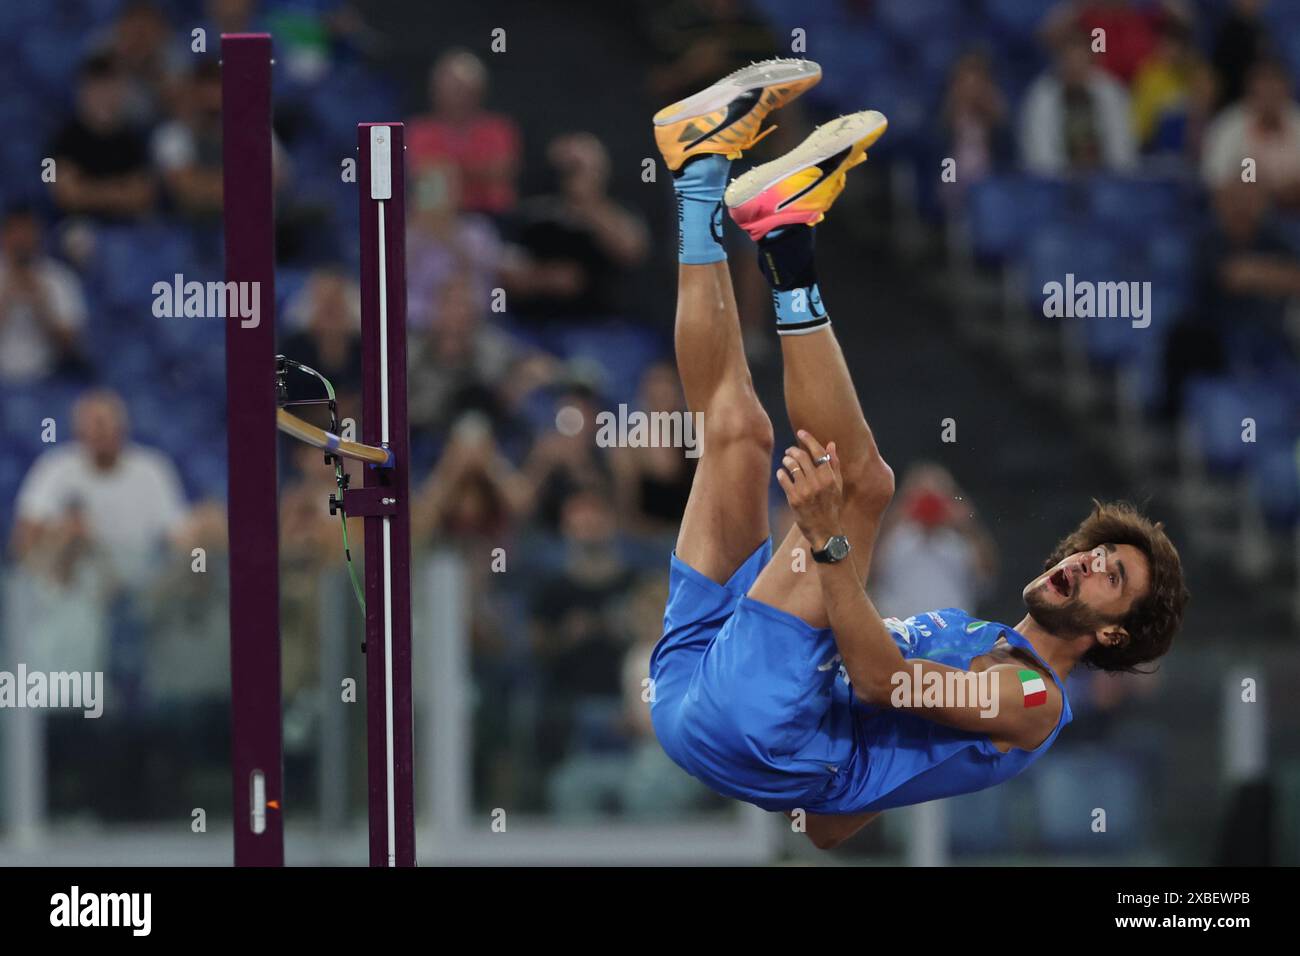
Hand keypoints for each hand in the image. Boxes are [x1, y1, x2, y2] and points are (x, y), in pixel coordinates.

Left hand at [775, 430, 842, 547]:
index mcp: (830, 477)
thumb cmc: (832, 506)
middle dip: (793, 450)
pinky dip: (781, 473)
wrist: (825, 531)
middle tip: (789, 450)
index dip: (808, 439)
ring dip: (787, 460)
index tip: (801, 432)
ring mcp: (805, 491)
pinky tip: (782, 473)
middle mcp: (818, 482)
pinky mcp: (794, 499)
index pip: (818, 452)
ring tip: (786, 460)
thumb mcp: (838, 486)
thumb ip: (834, 464)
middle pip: (802, 456)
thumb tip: (831, 444)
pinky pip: (784, 479)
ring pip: (791, 466)